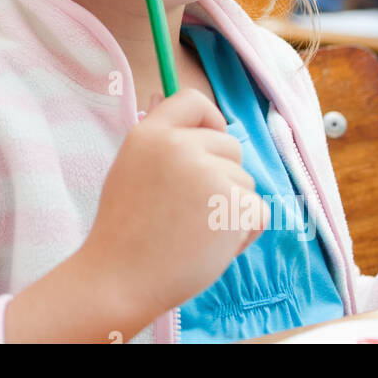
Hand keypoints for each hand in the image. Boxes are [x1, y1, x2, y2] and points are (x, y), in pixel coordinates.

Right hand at [77, 88, 266, 327]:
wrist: (120, 277)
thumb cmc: (124, 230)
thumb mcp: (131, 168)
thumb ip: (159, 142)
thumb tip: (173, 107)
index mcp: (150, 133)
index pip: (192, 100)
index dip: (209, 120)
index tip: (208, 143)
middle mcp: (180, 146)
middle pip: (230, 145)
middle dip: (222, 175)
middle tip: (190, 209)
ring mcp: (208, 174)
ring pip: (244, 181)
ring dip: (230, 207)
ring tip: (193, 231)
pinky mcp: (232, 206)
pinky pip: (257, 210)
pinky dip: (243, 231)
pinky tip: (211, 245)